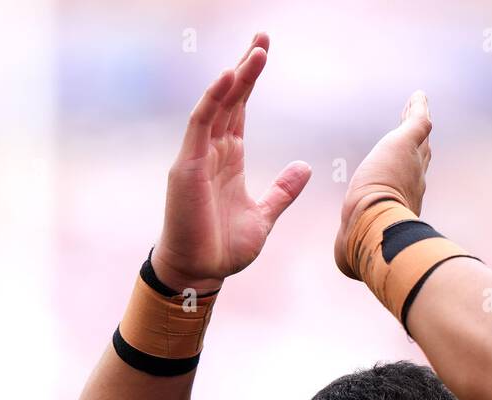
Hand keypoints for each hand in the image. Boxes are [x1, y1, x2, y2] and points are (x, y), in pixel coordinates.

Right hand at [150, 32, 311, 292]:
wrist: (201, 272)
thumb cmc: (224, 248)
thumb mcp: (263, 217)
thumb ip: (282, 191)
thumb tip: (305, 167)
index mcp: (230, 159)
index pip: (240, 108)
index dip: (251, 79)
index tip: (264, 50)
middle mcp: (212, 151)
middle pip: (230, 98)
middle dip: (246, 66)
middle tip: (263, 35)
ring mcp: (198, 156)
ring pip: (217, 105)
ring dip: (236, 77)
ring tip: (256, 51)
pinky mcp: (187, 166)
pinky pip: (200, 124)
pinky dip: (213, 99)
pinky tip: (229, 77)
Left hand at [333, 90, 432, 279]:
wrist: (374, 229)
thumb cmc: (364, 243)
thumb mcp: (353, 247)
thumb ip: (348, 253)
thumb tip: (343, 266)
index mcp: (401, 204)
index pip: (406, 185)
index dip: (406, 176)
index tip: (405, 170)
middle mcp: (413, 183)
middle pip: (418, 159)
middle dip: (420, 148)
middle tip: (420, 132)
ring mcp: (411, 163)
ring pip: (417, 139)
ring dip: (417, 123)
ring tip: (417, 107)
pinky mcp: (405, 144)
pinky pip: (417, 121)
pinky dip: (418, 108)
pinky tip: (418, 96)